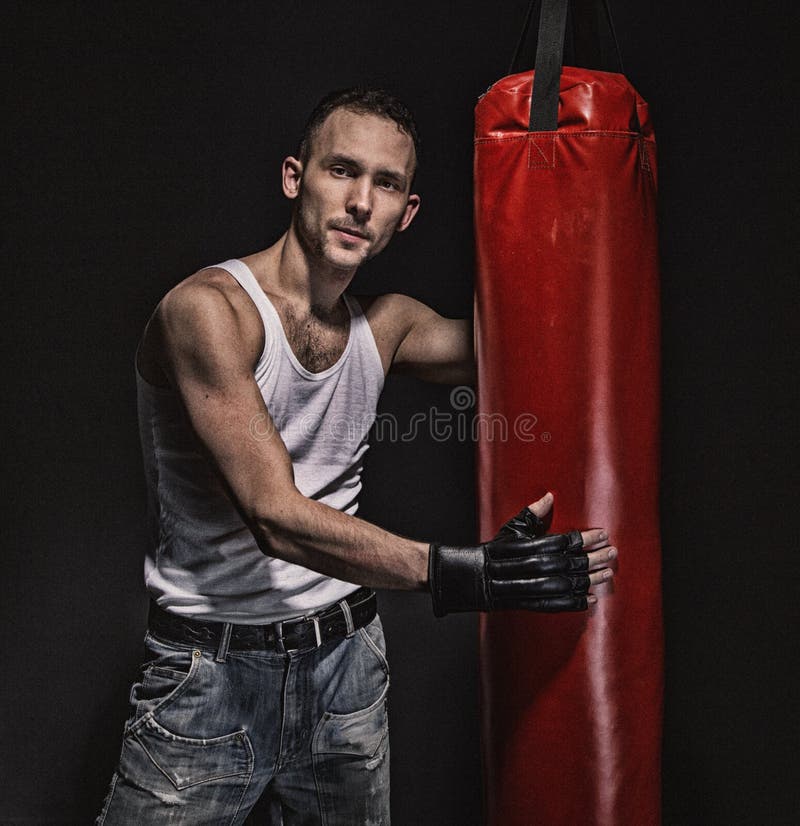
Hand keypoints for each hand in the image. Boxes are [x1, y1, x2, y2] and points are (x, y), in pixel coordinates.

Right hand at [428, 492, 615, 616]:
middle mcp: (529, 566)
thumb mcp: (510, 529)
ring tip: (608, 572)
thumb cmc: (494, 550)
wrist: (472, 578)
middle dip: (594, 557)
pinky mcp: (528, 603)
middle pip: (569, 562)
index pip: (563, 541)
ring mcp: (529, 587)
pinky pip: (556, 605)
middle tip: (613, 551)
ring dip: (590, 579)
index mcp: (526, 545)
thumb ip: (531, 513)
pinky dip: (576, 603)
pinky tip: (592, 598)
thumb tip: (549, 497)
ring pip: (567, 584)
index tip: (602, 534)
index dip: (585, 538)